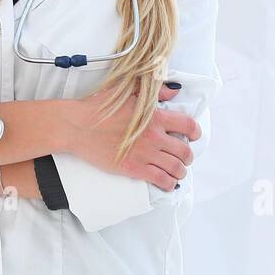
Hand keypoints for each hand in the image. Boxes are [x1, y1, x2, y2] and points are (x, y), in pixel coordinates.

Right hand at [70, 83, 196, 191]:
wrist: (78, 126)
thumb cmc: (99, 107)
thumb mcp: (127, 92)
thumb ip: (154, 91)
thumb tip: (174, 92)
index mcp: (154, 116)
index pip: (188, 125)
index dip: (196, 132)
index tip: (194, 136)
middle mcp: (154, 136)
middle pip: (185, 151)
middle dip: (188, 156)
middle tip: (184, 158)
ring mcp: (145, 154)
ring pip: (176, 168)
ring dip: (180, 171)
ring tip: (177, 172)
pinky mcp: (134, 169)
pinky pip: (161, 180)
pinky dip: (169, 183)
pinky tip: (168, 183)